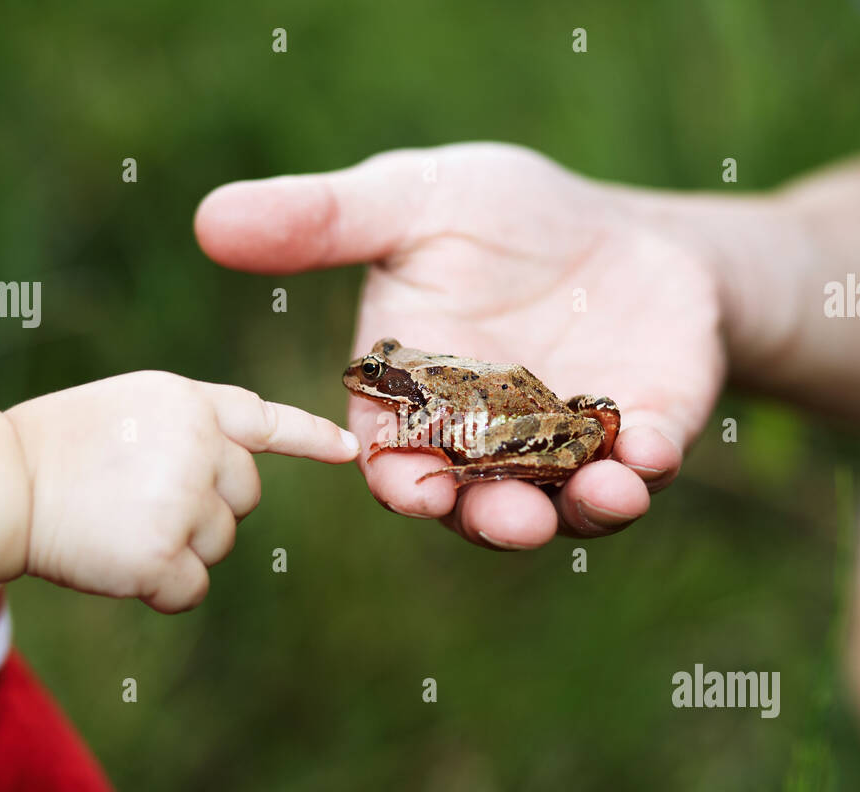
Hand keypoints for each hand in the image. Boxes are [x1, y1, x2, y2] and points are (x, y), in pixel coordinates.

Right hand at [5, 372, 357, 611]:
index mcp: (188, 403)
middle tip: (142, 503)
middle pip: (244, 497)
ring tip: (120, 526)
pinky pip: (191, 588)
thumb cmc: (54, 449)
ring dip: (181, 548)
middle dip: (208, 508)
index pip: (262, 420)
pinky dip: (162, 589)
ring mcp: (183, 500)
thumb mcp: (129, 410)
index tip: (348, 452)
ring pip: (220, 544)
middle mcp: (198, 446)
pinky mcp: (163, 554)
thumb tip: (236, 472)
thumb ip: (187, 429)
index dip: (309, 437)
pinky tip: (119, 565)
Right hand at [195, 144, 723, 548]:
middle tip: (509, 520)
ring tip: (603, 498)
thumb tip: (207, 218)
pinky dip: (647, 466)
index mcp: (422, 402)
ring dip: (581, 510)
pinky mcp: (644, 435)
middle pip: (480, 500)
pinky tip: (652, 451)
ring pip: (565, 502)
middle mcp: (491, 444)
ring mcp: (569, 450)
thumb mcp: (414, 202)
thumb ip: (323, 221)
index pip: (399, 458)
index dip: (401, 480)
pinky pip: (642, 464)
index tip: (410, 489)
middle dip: (493, 517)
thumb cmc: (505, 216)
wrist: (622, 227)